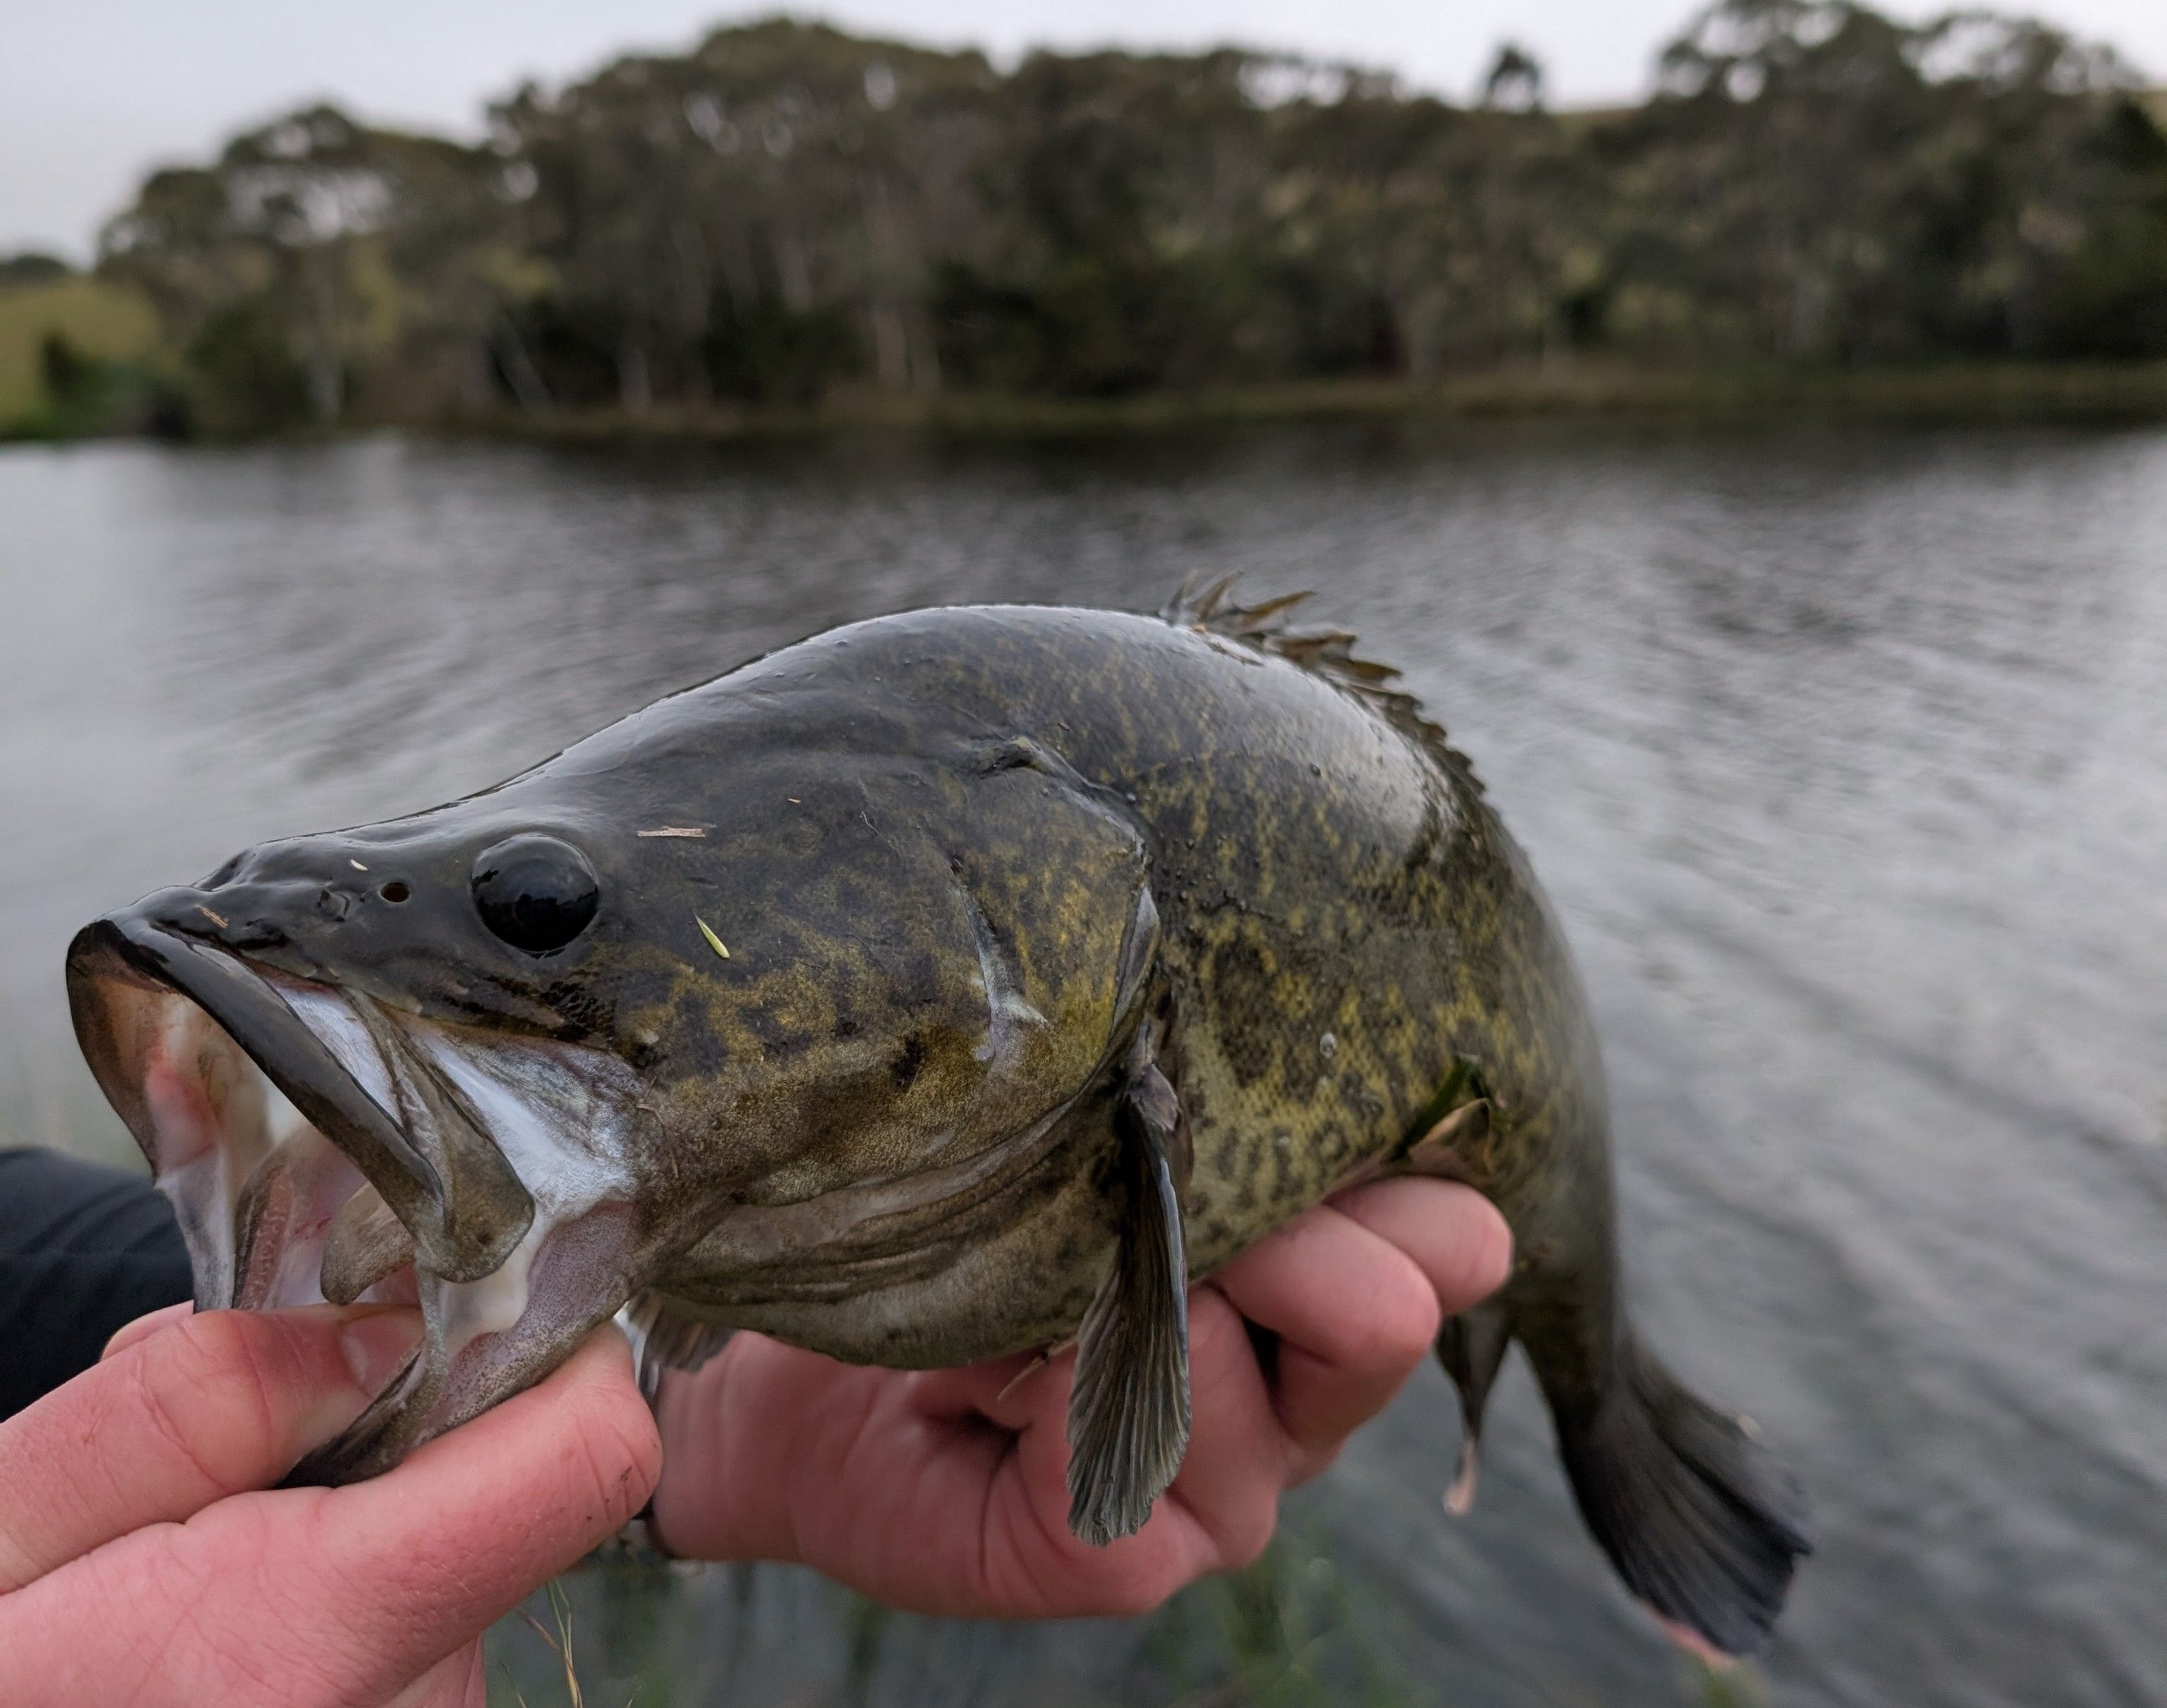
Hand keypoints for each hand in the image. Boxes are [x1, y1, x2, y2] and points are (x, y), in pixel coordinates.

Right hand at [0, 1304, 659, 1707]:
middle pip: (502, 1485)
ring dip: (336, 1507)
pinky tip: (205, 1612)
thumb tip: (388, 1330)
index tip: (464, 1299)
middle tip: (203, 1454)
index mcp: (308, 1645)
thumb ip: (205, 1404)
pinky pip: (414, 1620)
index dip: (551, 1344)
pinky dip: (330, 1583)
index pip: (583, 1454)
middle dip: (375, 1424)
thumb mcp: (5, 1519)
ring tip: (175, 1547)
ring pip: (447, 1546)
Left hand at [650, 1177, 1510, 1617]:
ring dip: (1109, 1288)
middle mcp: (1305, 1411)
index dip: (1378, 1155)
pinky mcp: (1129, 1563)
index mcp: (1334, 1301)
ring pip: (1232, 1350)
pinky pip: (1113, 1433)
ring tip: (1033, 1291)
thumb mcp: (1112, 1153)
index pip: (1458, 1236)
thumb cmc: (978, 1232)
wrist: (806, 1374)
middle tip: (1144, 1191)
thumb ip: (1220, 1131)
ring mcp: (1231, 1502)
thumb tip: (1279, 1060)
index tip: (1259, 1093)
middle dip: (1265, 1219)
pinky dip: (1027, 1370)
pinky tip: (980, 1377)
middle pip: (1390, 1305)